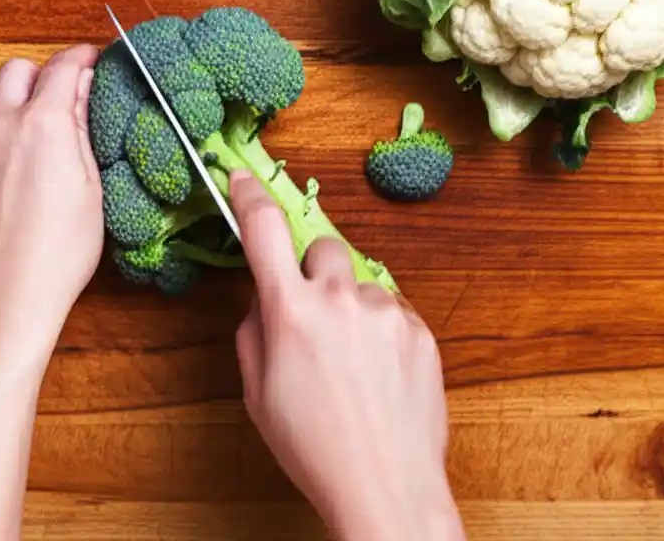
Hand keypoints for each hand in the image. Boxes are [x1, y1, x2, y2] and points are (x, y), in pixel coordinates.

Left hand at [0, 45, 104, 348]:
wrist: (12, 294)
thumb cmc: (62, 248)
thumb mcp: (92, 184)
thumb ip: (82, 127)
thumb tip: (82, 90)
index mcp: (41, 123)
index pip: (62, 66)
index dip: (82, 57)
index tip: (93, 60)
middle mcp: (0, 128)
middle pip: (17, 71)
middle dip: (42, 75)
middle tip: (67, 98)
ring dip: (21, 113)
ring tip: (48, 150)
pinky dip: (4, 148)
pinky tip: (24, 184)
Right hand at [229, 171, 464, 540]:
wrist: (386, 485)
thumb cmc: (315, 448)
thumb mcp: (257, 393)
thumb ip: (253, 332)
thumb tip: (262, 301)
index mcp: (291, 312)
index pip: (265, 228)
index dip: (249, 195)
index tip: (243, 178)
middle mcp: (341, 300)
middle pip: (323, 247)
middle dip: (313, 272)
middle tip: (311, 318)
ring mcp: (386, 312)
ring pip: (361, 284)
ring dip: (351, 309)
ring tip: (351, 366)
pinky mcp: (420, 329)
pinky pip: (392, 310)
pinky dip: (380, 331)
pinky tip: (376, 375)